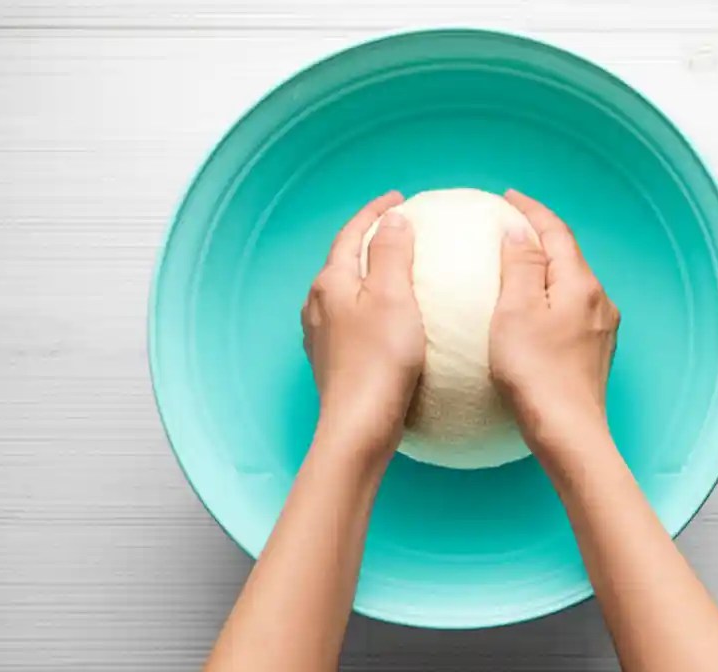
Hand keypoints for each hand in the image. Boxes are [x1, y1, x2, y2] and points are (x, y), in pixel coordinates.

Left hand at [301, 191, 424, 469]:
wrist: (359, 426)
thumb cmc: (380, 362)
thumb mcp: (394, 298)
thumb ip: (392, 254)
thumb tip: (393, 220)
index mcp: (331, 282)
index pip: (352, 234)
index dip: (375, 212)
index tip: (399, 199)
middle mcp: (318, 305)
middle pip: (343, 260)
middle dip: (369, 241)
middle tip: (399, 229)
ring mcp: (322, 335)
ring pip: (345, 291)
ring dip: (368, 274)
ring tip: (396, 270)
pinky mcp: (333, 361)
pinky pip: (351, 319)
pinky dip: (371, 306)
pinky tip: (392, 320)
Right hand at [491, 190, 619, 453]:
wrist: (568, 432)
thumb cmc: (535, 373)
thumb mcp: (516, 311)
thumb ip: (520, 265)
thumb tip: (520, 231)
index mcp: (580, 284)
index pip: (557, 232)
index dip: (531, 211)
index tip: (508, 198)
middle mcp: (599, 302)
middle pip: (568, 256)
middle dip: (541, 237)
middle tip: (509, 226)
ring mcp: (601, 330)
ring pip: (571, 285)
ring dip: (546, 269)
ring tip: (516, 265)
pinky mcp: (594, 354)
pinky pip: (570, 312)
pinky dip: (549, 298)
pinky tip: (529, 312)